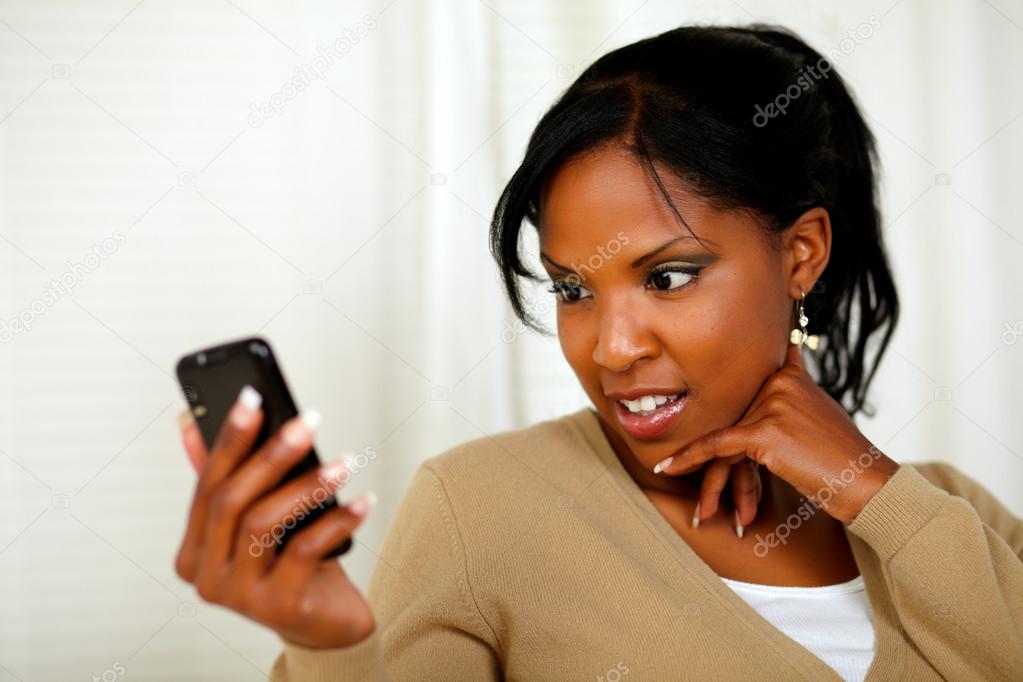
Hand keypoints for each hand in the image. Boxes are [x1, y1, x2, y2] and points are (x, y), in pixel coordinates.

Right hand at [174, 388, 376, 648]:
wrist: (325, 623)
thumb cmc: (291, 562)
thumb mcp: (260, 518)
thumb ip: (229, 476)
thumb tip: (189, 419)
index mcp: (193, 549)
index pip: (207, 483)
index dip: (229, 438)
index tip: (252, 397)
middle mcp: (205, 575)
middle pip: (231, 501)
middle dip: (271, 454)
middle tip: (309, 420)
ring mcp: (238, 596)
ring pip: (263, 523)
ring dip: (307, 485)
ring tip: (345, 461)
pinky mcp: (278, 608)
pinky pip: (305, 551)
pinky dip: (336, 520)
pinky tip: (363, 500)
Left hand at [655, 343, 898, 524]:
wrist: (866, 483)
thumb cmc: (842, 457)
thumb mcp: (817, 414)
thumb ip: (791, 396)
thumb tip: (781, 371)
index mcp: (789, 375)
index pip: (739, 395)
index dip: (714, 413)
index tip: (687, 424)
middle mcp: (779, 382)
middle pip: (730, 419)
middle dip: (711, 453)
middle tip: (677, 470)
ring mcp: (772, 404)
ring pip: (723, 436)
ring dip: (706, 470)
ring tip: (676, 481)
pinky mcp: (764, 430)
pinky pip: (716, 446)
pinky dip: (689, 458)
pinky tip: (665, 468)